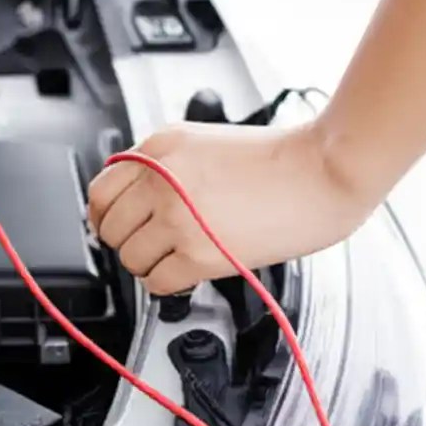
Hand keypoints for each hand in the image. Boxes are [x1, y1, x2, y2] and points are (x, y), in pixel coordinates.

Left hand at [87, 121, 376, 294]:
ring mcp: (178, 219)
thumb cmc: (279, 159)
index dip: (103, 215)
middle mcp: (162, 181)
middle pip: (109, 228)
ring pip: (129, 258)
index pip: (99, 192)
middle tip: (150, 243)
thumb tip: (128, 199)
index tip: (112, 225)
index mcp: (160, 149)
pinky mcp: (199, 255)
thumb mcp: (202, 142)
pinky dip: (166, 282)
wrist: (326, 172)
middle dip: (127, 240)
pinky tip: (187, 269)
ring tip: (174, 255)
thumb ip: (161, 166)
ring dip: (148, 263)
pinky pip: (156, 282)